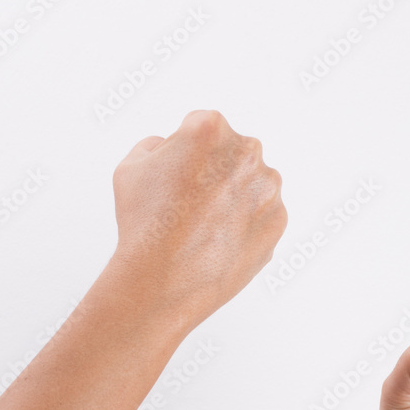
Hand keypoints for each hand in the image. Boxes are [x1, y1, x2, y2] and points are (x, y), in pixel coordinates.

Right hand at [110, 109, 286, 330]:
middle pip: (230, 153)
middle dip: (214, 173)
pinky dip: (246, 225)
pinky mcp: (279, 220)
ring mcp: (268, 188)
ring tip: (204, 227)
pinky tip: (220, 241)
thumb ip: (156, 144)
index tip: (175, 179)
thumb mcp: (130, 167)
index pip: (201, 128)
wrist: (165, 281)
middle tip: (189, 205)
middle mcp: (246, 151)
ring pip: (251, 184)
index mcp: (210, 128)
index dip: (182, 154)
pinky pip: (262, 215)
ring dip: (233, 198)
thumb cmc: (143, 224)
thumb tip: (172, 147)